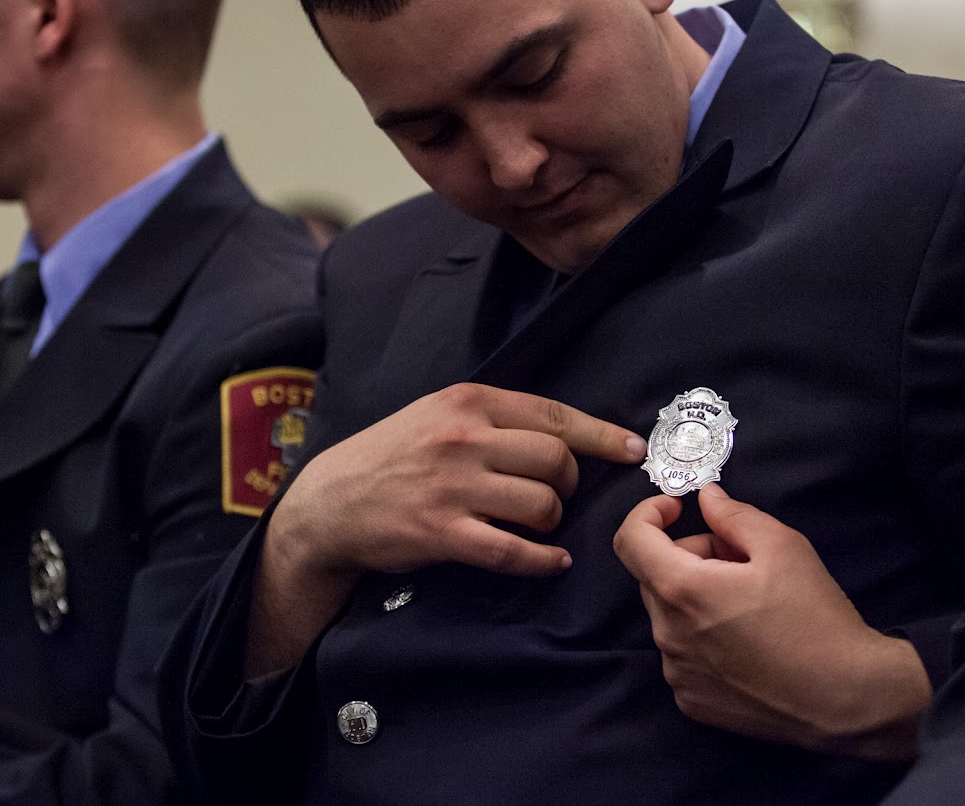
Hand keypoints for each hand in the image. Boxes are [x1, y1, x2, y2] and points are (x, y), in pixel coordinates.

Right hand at [247, 383, 645, 675]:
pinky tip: (550, 562)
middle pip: (556, 461)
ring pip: (542, 505)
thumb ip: (492, 419)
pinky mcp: (442, 533)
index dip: (602, 436)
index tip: (633, 450)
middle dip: (568, 483)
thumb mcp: (437, 415)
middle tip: (553, 495)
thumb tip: (563, 436)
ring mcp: (453, 486)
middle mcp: (463, 439)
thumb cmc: (392, 455)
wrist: (331, 501)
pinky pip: (513, 551)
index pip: (553, 415)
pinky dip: (541, 561)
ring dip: (552, 522)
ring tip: (538, 526)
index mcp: (467, 402)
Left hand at [613, 484, 930, 761]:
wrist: (848, 698)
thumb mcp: (782, 547)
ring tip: (750, 604)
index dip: (647, 513)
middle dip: (690, 556)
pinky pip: (683, 654)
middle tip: (740, 560)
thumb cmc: (816, 619)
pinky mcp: (692, 701)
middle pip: (655, 575)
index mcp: (682, 590)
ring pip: (670, 615)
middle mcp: (668, 634)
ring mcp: (677, 673)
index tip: (675, 508)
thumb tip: (706, 498)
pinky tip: (747, 642)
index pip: (629, 539)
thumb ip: (733, 515)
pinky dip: (703, 638)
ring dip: (696, 598)